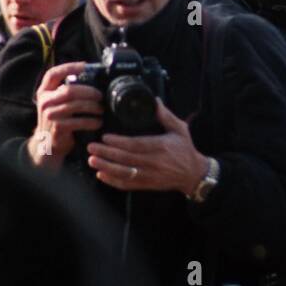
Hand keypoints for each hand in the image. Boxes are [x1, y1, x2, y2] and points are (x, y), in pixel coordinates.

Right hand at [28, 62, 102, 167]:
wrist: (47, 145)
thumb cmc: (58, 121)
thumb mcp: (56, 103)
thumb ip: (67, 92)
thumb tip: (92, 78)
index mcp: (44, 91)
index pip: (53, 74)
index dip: (69, 67)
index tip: (85, 65)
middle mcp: (45, 101)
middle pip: (69, 90)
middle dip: (89, 91)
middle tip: (101, 95)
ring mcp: (50, 115)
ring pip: (75, 105)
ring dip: (93, 106)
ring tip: (101, 109)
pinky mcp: (58, 128)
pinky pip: (79, 122)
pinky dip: (92, 121)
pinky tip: (98, 122)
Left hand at [86, 99, 208, 193]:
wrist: (193, 174)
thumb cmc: (185, 150)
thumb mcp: (180, 129)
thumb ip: (166, 115)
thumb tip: (154, 101)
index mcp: (161, 146)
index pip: (136, 144)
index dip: (119, 142)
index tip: (105, 137)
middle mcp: (154, 162)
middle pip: (126, 158)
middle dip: (107, 153)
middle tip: (92, 148)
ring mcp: (150, 175)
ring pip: (125, 173)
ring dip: (107, 167)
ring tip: (93, 160)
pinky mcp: (147, 185)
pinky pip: (128, 184)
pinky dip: (114, 181)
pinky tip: (102, 175)